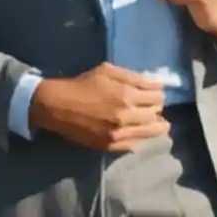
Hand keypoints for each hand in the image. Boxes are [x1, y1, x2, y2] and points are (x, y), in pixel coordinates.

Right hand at [28, 63, 169, 151]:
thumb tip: (156, 85)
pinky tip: (137, 132)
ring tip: (157, 124)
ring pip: (148, 133)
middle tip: (153, 107)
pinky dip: (139, 138)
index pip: (157, 98)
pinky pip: (133, 145)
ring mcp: (118, 133)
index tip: (156, 94)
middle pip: (155, 116)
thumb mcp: (108, 70)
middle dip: (157, 110)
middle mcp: (126, 116)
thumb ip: (134, 77)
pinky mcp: (110, 145)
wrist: (58, 106)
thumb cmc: (83, 84)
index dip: (158, 95)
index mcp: (126, 95)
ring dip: (155, 127)